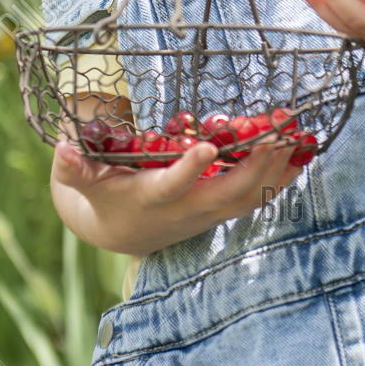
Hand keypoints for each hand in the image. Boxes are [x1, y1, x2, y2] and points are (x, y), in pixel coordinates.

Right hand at [50, 130, 303, 255]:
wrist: (120, 233)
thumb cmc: (102, 196)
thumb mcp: (83, 182)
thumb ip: (73, 167)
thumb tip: (62, 149)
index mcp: (153, 198)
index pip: (174, 185)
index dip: (190, 168)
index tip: (207, 145)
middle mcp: (187, 210)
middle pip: (227, 192)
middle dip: (255, 165)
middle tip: (276, 132)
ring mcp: (209, 213)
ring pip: (249, 197)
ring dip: (275, 170)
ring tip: (298, 138)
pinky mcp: (222, 211)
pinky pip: (257, 197)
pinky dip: (280, 178)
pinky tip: (302, 154)